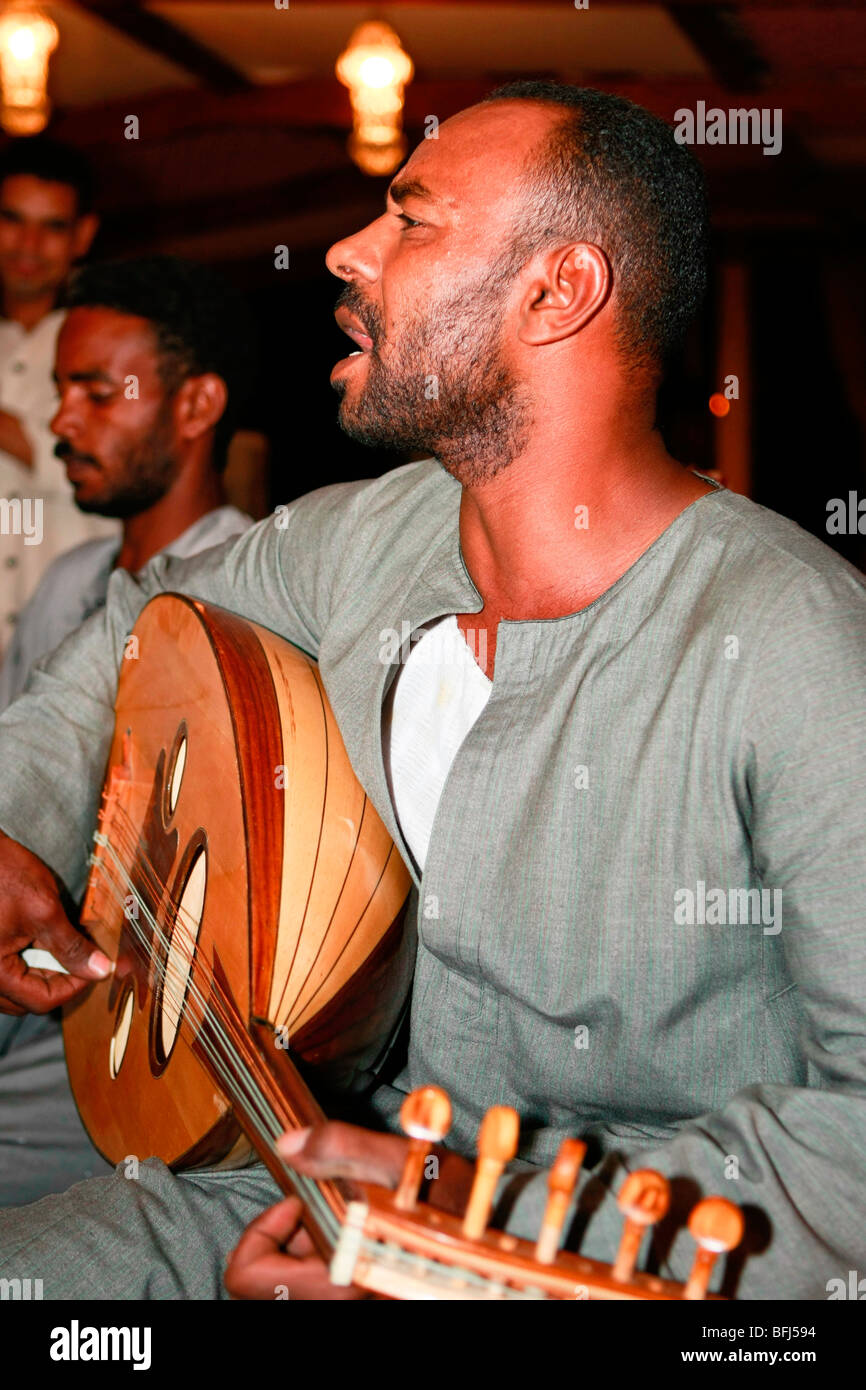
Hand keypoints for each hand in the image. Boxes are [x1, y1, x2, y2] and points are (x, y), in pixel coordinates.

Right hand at [0, 831, 111, 1014]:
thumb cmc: (1, 874)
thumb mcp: (44, 910)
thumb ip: (71, 945)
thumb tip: (99, 969)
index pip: (41, 1000)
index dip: (74, 986)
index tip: (96, 967)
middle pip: (26, 998)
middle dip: (58, 981)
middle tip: (83, 957)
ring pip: (15, 986)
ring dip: (42, 971)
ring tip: (63, 944)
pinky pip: (6, 968)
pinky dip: (27, 959)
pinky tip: (42, 937)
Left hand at [224, 1120, 475, 1299]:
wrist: (503, 1237)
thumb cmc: (458, 1204)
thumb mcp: (401, 1161)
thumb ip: (341, 1147)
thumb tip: (288, 1143)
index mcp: (341, 1278)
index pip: (249, 1277)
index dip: (263, 1231)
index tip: (298, 1200)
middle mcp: (342, 1302)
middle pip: (269, 1281)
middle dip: (290, 1236)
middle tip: (327, 1202)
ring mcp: (355, 1302)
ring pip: (294, 1285)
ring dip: (311, 1245)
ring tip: (354, 1213)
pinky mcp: (367, 1298)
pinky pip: (322, 1288)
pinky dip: (331, 1257)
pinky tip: (362, 1230)